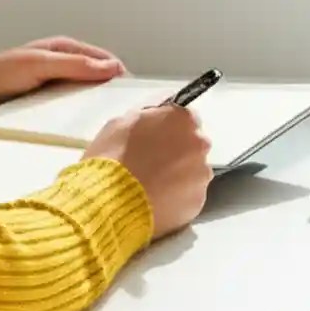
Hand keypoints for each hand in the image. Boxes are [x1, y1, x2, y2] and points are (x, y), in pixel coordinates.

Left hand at [0, 36, 126, 101]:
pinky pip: (71, 97)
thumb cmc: (6, 72)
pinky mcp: (47, 93)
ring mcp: (55, 77)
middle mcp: (63, 59)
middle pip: (96, 71)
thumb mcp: (43, 65)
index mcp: (64, 46)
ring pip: (85, 85)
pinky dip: (81, 104)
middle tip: (120, 105)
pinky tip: (84, 116)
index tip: (129, 91)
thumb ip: (76, 65)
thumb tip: (113, 67)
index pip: (102, 57)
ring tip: (106, 112)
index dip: (117, 72)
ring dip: (95, 96)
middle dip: (109, 85)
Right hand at [83, 106, 213, 238]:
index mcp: (183, 119)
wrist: (108, 203)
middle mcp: (200, 144)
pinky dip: (177, 198)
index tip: (154, 141)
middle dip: (176, 152)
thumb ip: (150, 112)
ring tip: (152, 187)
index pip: (185, 118)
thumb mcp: (122, 121)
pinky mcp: (198, 201)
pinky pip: (189, 195)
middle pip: (192, 145)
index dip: (168, 129)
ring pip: (192, 171)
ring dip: (178, 176)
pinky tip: (156, 201)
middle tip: (151, 165)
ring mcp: (202, 174)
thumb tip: (163, 107)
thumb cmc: (112, 157)